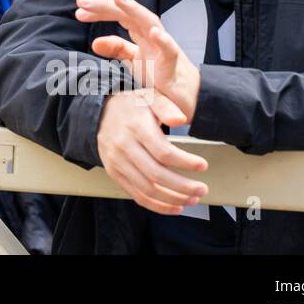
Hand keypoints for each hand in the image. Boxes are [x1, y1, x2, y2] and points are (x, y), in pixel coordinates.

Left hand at [79, 0, 200, 123]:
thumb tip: (95, 42)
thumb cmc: (162, 77)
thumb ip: (118, 50)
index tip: (78, 12)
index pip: (119, 16)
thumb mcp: (134, 62)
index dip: (99, 12)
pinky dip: (163, 41)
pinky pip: (170, 50)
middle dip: (106, 6)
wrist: (187, 99)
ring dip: (134, 10)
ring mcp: (164, 48)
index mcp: (141, 35)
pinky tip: (154, 32)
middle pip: (129, 14)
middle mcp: (152, 36)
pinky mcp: (175, 65)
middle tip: (82, 1)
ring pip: (150, 23)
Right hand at [95, 91, 208, 214]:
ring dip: (173, 199)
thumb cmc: (131, 106)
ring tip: (192, 199)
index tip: (202, 165)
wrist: (100, 113)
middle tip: (202, 189)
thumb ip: (166, 106)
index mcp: (135, 127)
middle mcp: (123, 147)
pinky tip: (174, 206)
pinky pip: (137, 195)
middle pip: (156, 174)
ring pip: (147, 189)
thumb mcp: (149, 97)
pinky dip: (157, 205)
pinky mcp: (115, 173)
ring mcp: (117, 162)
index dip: (185, 162)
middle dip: (183, 186)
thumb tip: (180, 119)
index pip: (163, 151)